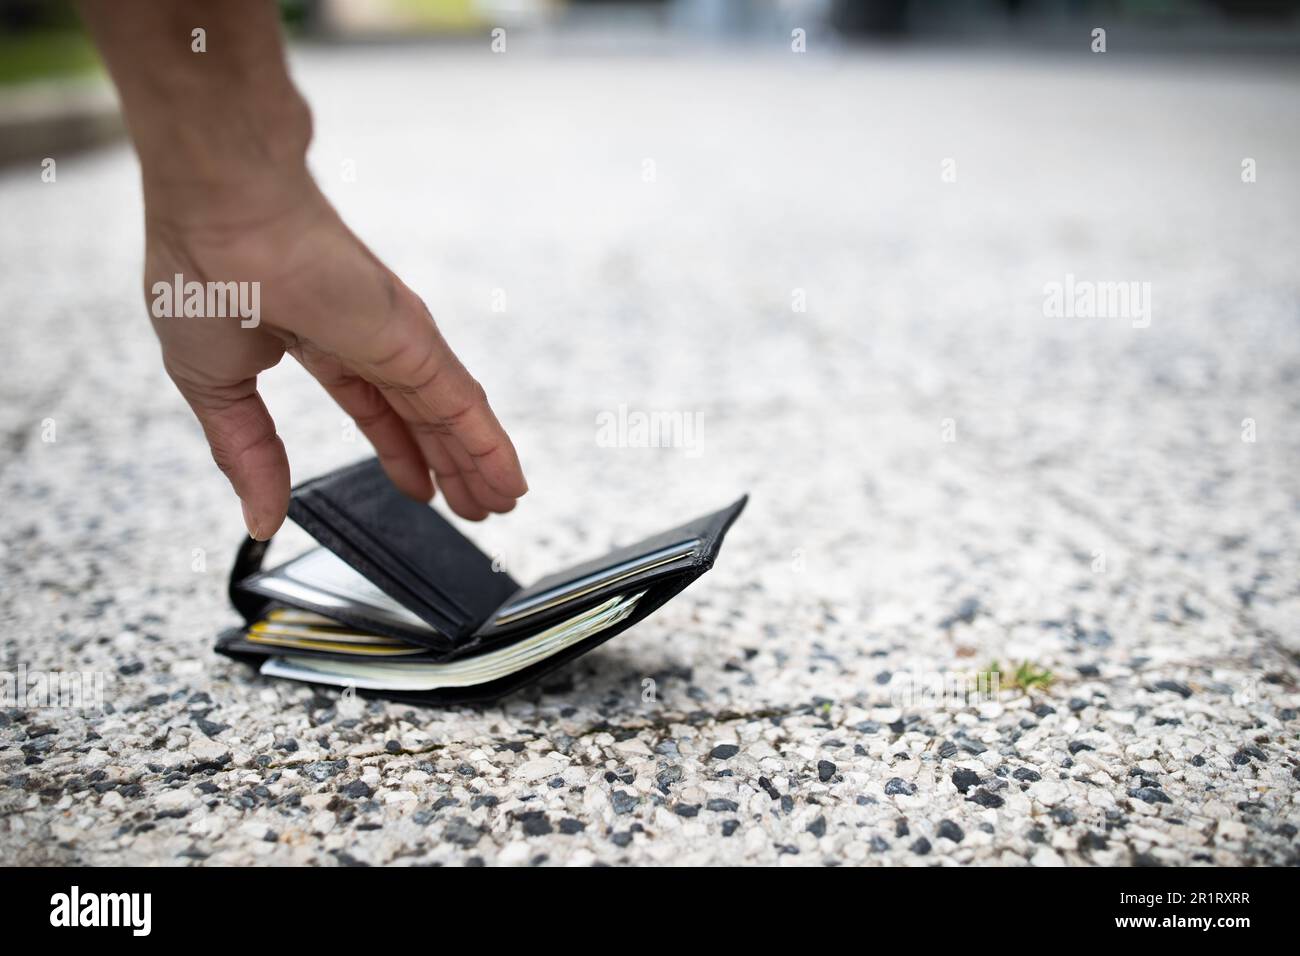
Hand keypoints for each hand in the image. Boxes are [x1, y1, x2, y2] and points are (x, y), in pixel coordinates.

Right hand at [145, 171, 526, 536]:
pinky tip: (508, 478)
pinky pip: (463, 404)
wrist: (223, 204)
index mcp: (316, 342)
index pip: (372, 407)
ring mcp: (397, 339)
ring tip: (503, 500)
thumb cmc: (203, 269)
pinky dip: (489, 445)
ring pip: (450, 416)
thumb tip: (260, 519)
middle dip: (449, 464)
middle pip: (421, 416)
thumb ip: (247, 454)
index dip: (397, 449)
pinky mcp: (416, 341)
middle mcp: (367, 341)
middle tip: (478, 503)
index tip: (419, 486)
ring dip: (479, 462)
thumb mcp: (214, 386)